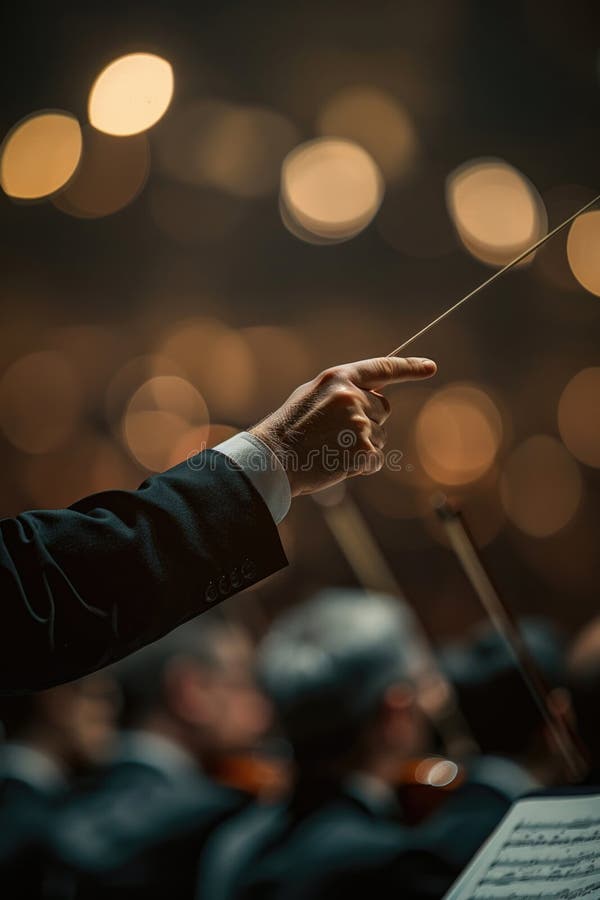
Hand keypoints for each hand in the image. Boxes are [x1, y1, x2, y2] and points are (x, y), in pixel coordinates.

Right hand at [250, 356, 436, 496]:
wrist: (273, 460)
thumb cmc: (289, 430)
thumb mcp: (311, 396)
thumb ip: (342, 391)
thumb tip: (375, 393)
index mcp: (338, 378)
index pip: (381, 368)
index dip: (409, 367)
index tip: (430, 367)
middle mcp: (352, 397)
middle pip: (383, 409)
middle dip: (370, 421)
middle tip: (337, 434)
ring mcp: (359, 423)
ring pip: (379, 436)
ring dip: (362, 446)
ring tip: (330, 449)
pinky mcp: (363, 449)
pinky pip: (375, 459)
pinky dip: (360, 465)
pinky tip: (336, 463)